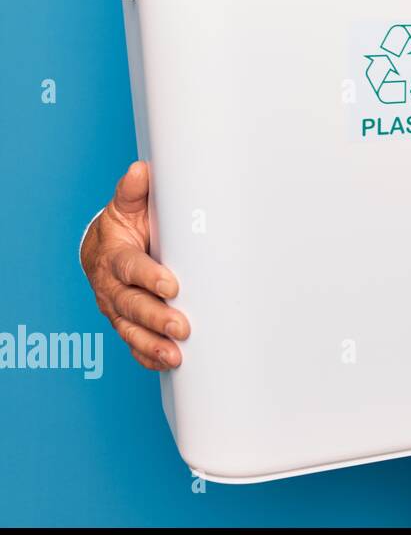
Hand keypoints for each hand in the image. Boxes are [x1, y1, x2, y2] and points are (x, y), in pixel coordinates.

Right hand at [80, 161, 188, 370]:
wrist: (104, 250)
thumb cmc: (124, 227)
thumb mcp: (127, 207)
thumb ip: (134, 192)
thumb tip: (142, 170)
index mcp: (114, 257)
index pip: (130, 269)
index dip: (149, 277)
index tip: (172, 285)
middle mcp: (112, 287)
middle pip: (132, 305)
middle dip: (156, 318)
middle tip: (182, 327)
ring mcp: (118, 309)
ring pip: (131, 330)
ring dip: (153, 344)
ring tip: (175, 355)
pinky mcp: (126, 323)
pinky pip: (134, 343)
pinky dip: (147, 356)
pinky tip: (167, 364)